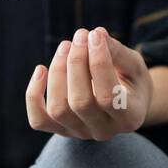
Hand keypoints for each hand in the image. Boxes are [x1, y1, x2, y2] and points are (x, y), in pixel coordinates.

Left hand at [25, 26, 151, 139]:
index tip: (95, 35)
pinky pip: (38, 119)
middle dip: (76, 64)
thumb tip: (97, 34)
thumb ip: (118, 52)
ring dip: (58, 72)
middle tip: (80, 36)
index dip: (99, 63)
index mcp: (128, 118)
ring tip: (66, 45)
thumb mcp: (134, 65)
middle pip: (80, 103)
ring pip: (58, 109)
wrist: (125, 103)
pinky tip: (41, 69)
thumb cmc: (131, 80)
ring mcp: (80, 133)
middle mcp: (104, 131)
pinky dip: (33, 94)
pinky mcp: (60, 130)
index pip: (108, 96)